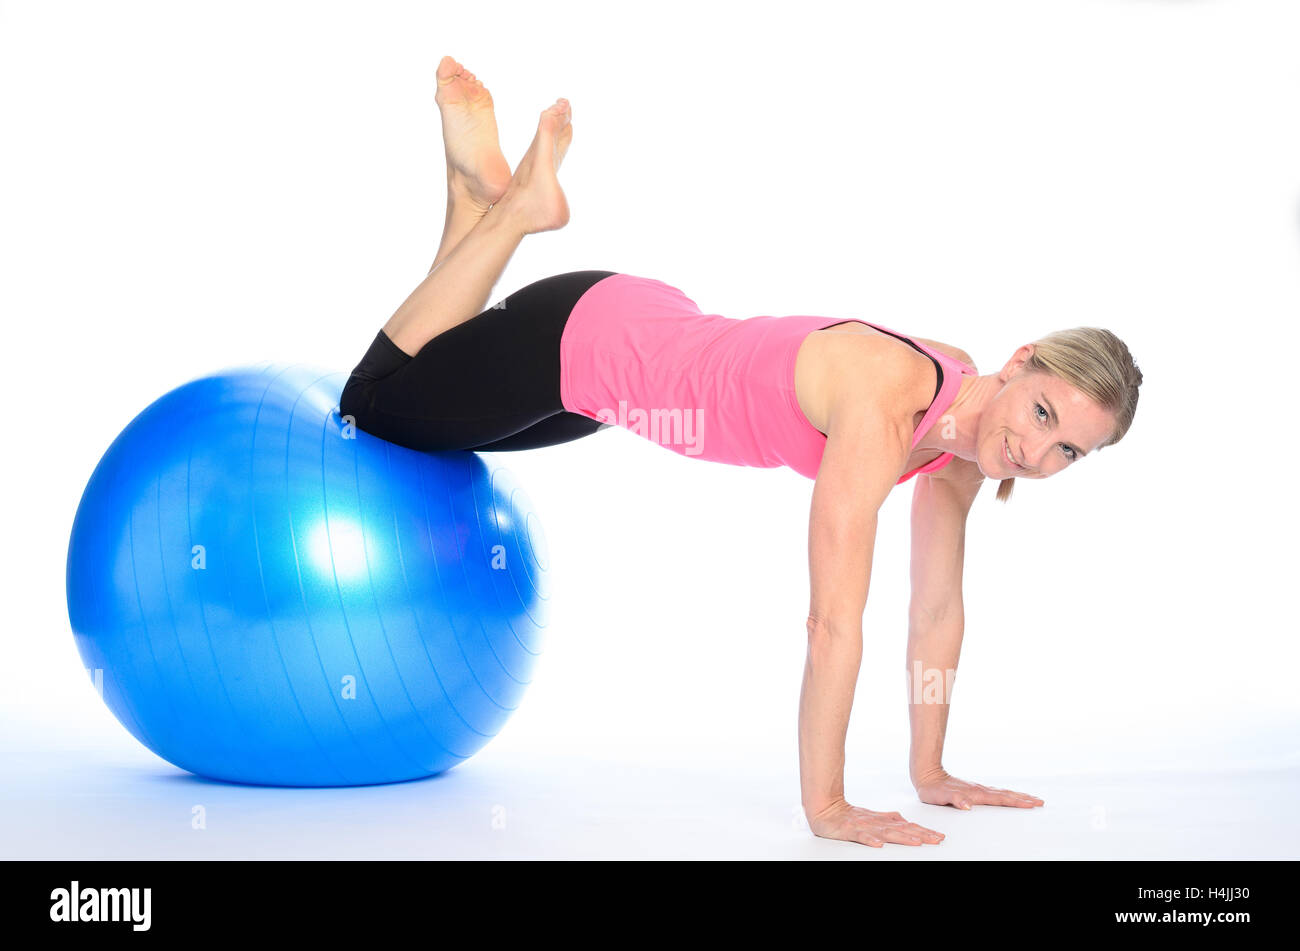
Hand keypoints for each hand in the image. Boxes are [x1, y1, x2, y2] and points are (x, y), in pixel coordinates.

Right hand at [806, 797, 944, 847]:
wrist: (823, 808)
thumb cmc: (846, 815)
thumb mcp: (871, 817)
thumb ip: (887, 818)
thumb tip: (904, 819)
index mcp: (881, 821)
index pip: (906, 827)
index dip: (923, 831)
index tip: (938, 836)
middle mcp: (875, 823)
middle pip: (901, 830)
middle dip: (920, 835)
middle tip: (937, 840)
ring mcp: (863, 826)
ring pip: (885, 833)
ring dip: (902, 837)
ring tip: (916, 842)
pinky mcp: (849, 830)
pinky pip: (860, 836)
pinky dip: (870, 840)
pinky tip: (879, 844)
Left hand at [913, 768, 1044, 809]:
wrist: (926, 775)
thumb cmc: (932, 789)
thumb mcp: (940, 797)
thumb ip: (955, 800)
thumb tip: (968, 806)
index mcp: (976, 794)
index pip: (1001, 799)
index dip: (1017, 802)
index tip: (1032, 804)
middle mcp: (980, 790)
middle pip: (1006, 794)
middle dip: (1024, 798)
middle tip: (1040, 801)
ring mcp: (978, 789)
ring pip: (1003, 793)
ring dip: (1018, 795)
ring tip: (1031, 798)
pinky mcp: (974, 790)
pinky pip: (996, 793)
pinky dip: (1007, 795)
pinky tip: (1009, 796)